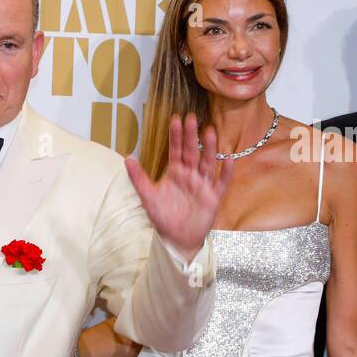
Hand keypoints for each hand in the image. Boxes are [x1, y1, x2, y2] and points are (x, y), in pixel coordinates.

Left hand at [124, 113, 233, 259]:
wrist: (177, 238)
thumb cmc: (163, 217)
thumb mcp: (148, 197)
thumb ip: (138, 178)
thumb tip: (127, 158)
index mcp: (175, 173)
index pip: (176, 150)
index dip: (176, 136)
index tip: (176, 119)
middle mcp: (190, 175)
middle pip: (192, 152)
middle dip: (192, 136)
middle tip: (192, 118)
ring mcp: (203, 185)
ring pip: (208, 163)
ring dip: (210, 148)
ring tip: (210, 132)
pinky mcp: (213, 197)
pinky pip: (221, 182)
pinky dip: (226, 172)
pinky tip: (228, 159)